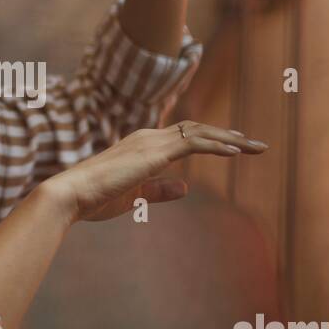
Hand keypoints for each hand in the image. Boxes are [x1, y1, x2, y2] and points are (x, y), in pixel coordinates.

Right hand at [42, 121, 267, 223]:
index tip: (236, 147)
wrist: (72, 195)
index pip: (185, 136)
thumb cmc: (96, 198)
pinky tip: (237, 154)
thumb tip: (185, 188)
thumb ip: (160, 190)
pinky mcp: (154, 153)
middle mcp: (149, 137)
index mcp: (143, 145)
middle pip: (198, 130)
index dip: (212, 140)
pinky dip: (217, 147)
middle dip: (229, 138)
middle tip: (256, 145)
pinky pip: (193, 145)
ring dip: (231, 141)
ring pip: (200, 134)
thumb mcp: (136, 196)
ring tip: (256, 148)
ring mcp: (151, 142)